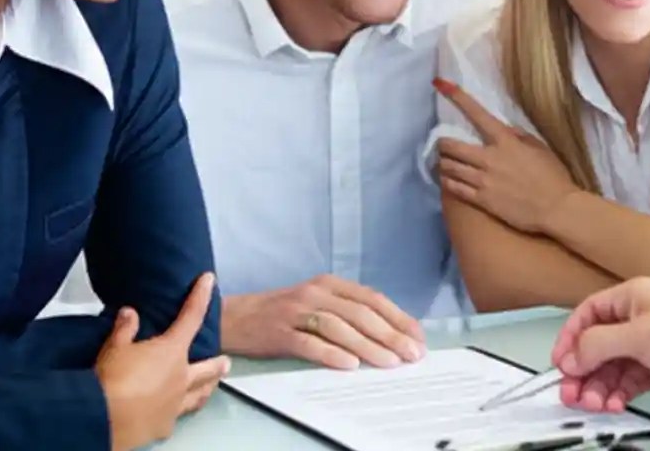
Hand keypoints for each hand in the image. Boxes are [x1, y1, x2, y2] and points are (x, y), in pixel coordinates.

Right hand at [96, 273, 230, 450]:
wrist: (103, 418)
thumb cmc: (112, 378)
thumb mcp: (114, 348)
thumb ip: (124, 329)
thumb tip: (129, 312)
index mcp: (172, 352)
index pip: (191, 317)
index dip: (200, 296)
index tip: (209, 280)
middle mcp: (181, 378)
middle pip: (208, 369)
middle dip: (219, 364)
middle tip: (227, 362)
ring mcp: (176, 404)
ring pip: (199, 397)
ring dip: (207, 389)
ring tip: (211, 387)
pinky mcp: (164, 426)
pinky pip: (175, 419)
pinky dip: (176, 414)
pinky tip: (173, 416)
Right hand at [221, 275, 425, 369]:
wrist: (232, 316)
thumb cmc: (281, 314)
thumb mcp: (316, 303)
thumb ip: (347, 312)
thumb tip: (388, 334)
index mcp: (329, 284)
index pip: (372, 299)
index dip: (398, 317)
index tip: (418, 337)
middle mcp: (315, 293)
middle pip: (360, 313)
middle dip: (390, 335)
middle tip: (411, 354)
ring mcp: (296, 311)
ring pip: (339, 327)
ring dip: (368, 346)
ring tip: (389, 362)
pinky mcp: (279, 332)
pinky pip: (309, 343)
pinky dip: (331, 353)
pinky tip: (349, 365)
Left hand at [434, 77, 579, 233]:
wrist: (557, 210)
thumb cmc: (554, 177)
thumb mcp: (541, 149)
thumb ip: (520, 137)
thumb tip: (506, 130)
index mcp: (505, 141)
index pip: (477, 114)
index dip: (457, 97)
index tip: (441, 84)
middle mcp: (489, 158)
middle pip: (452, 146)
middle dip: (442, 144)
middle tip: (442, 145)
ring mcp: (483, 180)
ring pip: (449, 167)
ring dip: (443, 163)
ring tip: (443, 163)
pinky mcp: (481, 200)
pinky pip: (454, 188)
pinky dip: (447, 182)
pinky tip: (447, 180)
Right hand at [550, 277, 649, 412]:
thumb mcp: (639, 336)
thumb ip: (599, 345)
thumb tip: (571, 355)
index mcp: (630, 298)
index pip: (587, 315)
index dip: (570, 338)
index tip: (560, 363)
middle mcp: (637, 320)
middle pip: (597, 345)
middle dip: (582, 370)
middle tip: (571, 392)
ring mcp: (649, 345)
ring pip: (612, 367)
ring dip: (599, 386)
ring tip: (593, 404)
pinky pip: (630, 381)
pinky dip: (619, 394)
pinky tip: (615, 404)